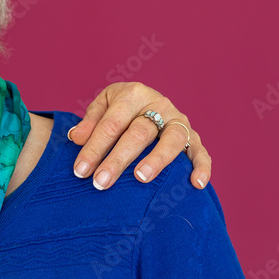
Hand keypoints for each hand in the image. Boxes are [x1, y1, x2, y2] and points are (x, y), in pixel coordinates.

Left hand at [68, 82, 210, 190]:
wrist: (145, 101)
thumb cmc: (119, 109)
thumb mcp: (102, 107)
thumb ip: (90, 122)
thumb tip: (76, 138)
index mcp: (133, 94)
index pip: (111, 124)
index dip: (94, 148)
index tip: (80, 171)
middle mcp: (159, 104)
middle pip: (139, 133)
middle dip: (118, 159)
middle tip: (101, 182)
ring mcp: (179, 121)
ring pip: (172, 139)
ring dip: (157, 160)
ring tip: (141, 179)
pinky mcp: (195, 137)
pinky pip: (201, 152)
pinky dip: (202, 167)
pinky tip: (196, 184)